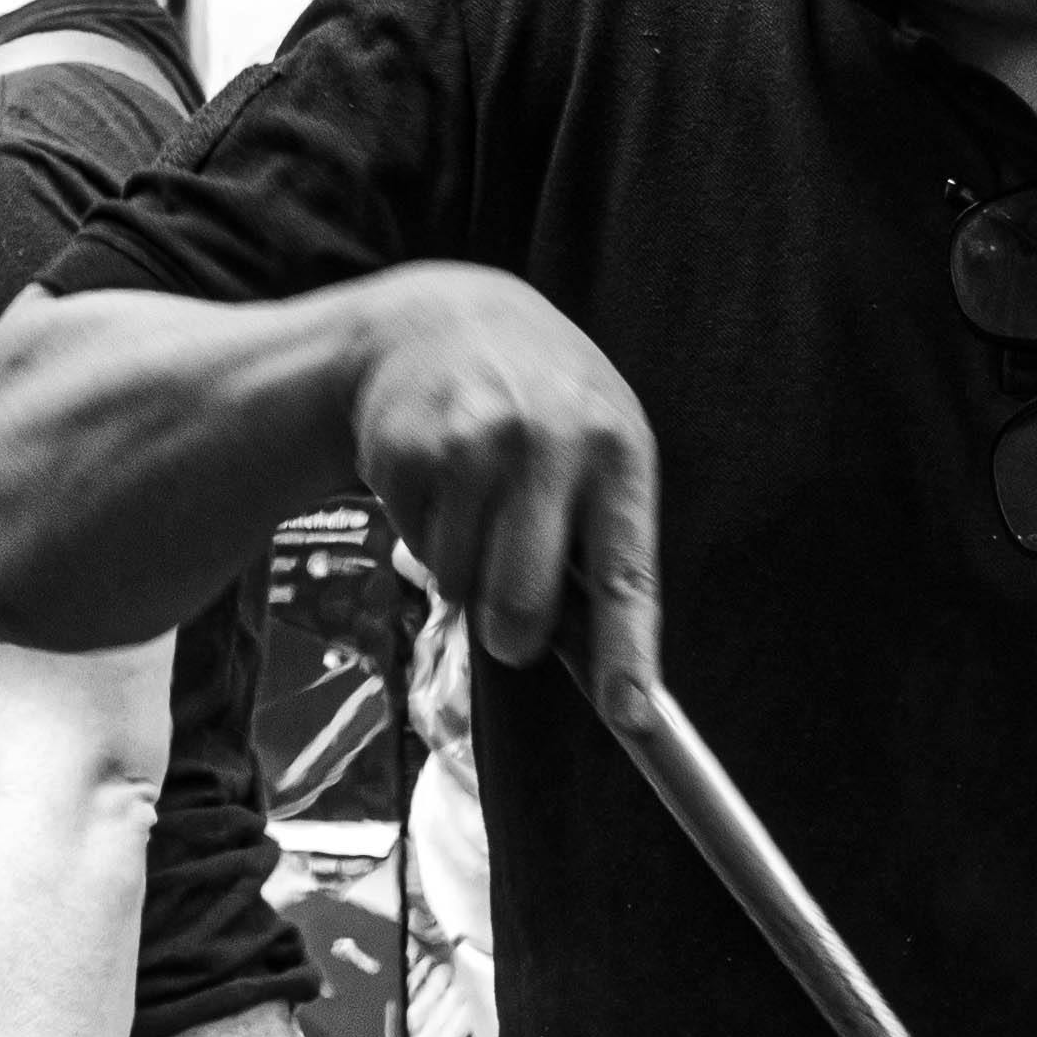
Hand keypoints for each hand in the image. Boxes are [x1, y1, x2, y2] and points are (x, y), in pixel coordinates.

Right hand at [344, 265, 662, 711]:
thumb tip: (608, 660)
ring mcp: (470, 442)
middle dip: (514, 633)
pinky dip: (425, 533)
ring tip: (476, 505)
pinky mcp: (405, 448)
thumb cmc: (538, 400)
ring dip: (466, 571)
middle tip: (511, 624)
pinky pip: (416, 547)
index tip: (631, 716)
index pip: (624, 572)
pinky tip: (437, 479)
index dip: (628, 653)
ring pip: (461, 582)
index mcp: (615, 447)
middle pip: (522, 601)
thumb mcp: (595, 436)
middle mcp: (546, 440)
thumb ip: (602, 533)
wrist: (434, 320)